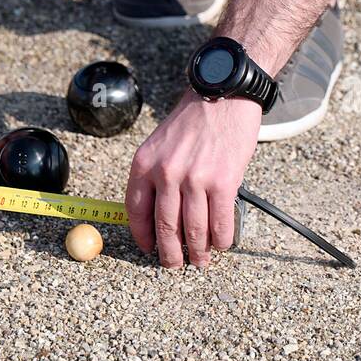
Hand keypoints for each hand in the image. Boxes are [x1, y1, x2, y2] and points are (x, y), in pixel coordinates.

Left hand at [126, 92, 260, 268]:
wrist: (223, 96)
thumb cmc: (193, 120)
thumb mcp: (160, 143)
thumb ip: (155, 175)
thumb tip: (158, 214)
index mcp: (145, 163)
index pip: (136, 211)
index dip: (142, 236)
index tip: (149, 248)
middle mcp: (166, 173)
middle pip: (164, 227)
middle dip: (170, 254)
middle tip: (174, 265)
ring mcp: (195, 179)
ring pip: (193, 231)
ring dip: (197, 252)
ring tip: (201, 261)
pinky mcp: (223, 182)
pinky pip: (220, 223)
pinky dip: (221, 239)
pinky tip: (221, 244)